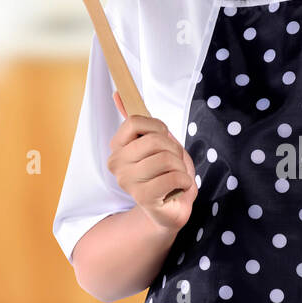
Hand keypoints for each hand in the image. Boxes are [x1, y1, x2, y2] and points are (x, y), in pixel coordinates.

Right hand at [107, 90, 196, 233]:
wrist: (170, 209)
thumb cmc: (163, 173)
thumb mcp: (154, 143)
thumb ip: (138, 122)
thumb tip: (117, 93)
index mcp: (117, 147)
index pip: (135, 121)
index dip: (157, 127)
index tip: (163, 137)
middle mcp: (116, 164)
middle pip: (154, 140)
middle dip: (174, 149)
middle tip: (173, 163)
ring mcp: (127, 181)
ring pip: (165, 159)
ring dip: (180, 167)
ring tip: (175, 177)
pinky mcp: (143, 198)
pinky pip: (173, 177)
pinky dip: (185, 181)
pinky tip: (179, 188)